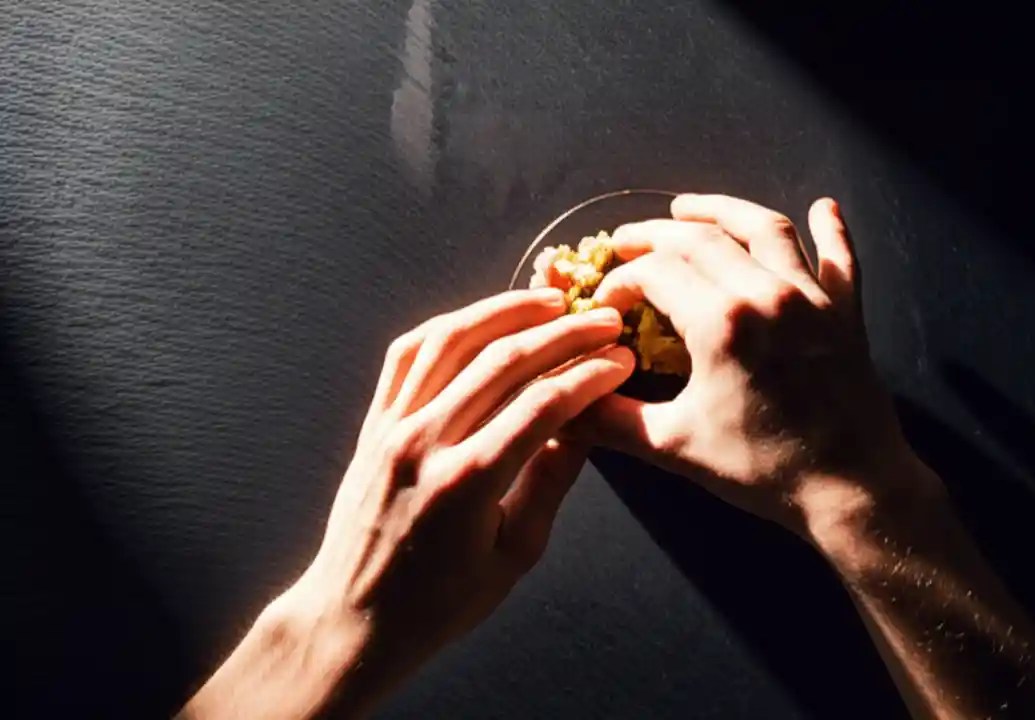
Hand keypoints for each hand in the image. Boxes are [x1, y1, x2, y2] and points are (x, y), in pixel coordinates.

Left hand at [186, 289, 632, 716]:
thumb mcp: (516, 553)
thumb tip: (588, 422)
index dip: (589, 375)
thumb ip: (552, 479)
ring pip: (452, 340)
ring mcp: (391, 428)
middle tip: (604, 321)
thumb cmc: (440, 602)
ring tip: (552, 301)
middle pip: (503, 361)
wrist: (353, 618)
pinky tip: (484, 319)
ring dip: (506, 311)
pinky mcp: (372, 423)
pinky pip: (409, 354)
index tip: (622, 359)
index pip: (542, 404)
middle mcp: (423, 443)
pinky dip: (449, 326)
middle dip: (563, 333)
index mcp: (467, 483)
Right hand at [580, 194, 937, 537]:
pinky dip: (832, 230)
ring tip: (688, 207)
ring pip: (765, 229)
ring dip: (723, 211)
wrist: (852, 492)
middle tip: (625, 241)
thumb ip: (612, 421)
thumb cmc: (763, 471)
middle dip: (654, 235)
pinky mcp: (846, 314)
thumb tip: (562, 409)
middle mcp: (767, 294)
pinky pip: (841, 258)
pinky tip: (825, 208)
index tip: (605, 303)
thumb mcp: (675, 447)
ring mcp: (812, 299)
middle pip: (701, 239)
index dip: (620, 281)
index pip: (655, 273)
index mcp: (722, 323)